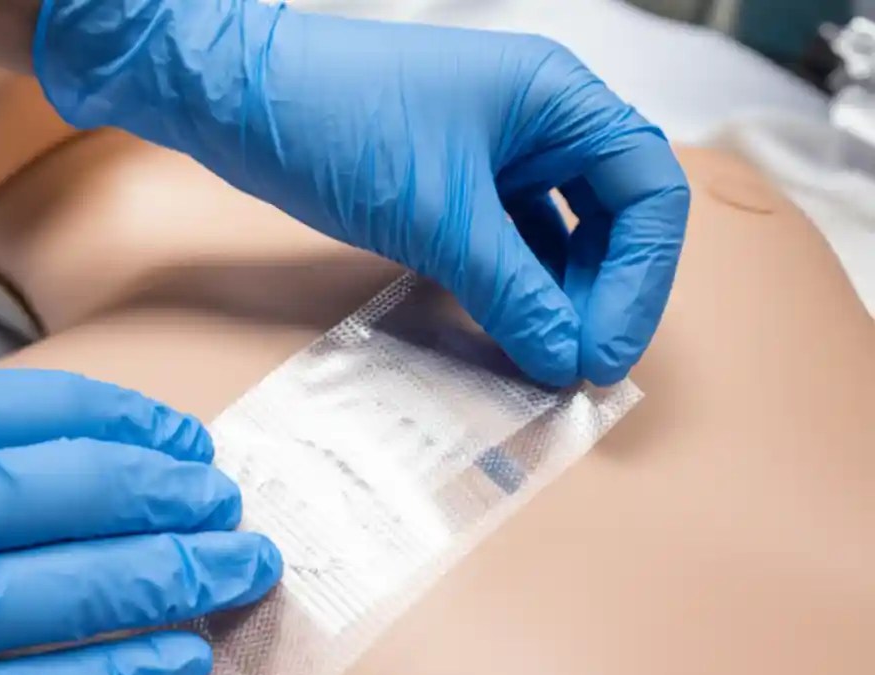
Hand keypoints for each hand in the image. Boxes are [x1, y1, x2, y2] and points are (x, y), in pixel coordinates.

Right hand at [0, 370, 280, 674]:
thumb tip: (72, 453)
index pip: (72, 414)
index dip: (147, 429)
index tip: (188, 443)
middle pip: (111, 498)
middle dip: (192, 505)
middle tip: (236, 510)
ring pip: (105, 595)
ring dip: (190, 581)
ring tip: (240, 569)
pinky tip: (178, 657)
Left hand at [34, 0, 690, 385]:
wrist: (237, 98)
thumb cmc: (334, 119)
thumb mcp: (435, 215)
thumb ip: (510, 290)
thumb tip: (564, 357)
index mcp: (556, 98)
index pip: (647, 189)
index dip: (643, 278)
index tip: (605, 349)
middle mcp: (540, 119)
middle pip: (615, 216)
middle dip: (607, 293)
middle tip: (581, 365)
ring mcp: (498, 151)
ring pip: (563, 234)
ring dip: (563, 296)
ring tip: (550, 359)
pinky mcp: (456, 182)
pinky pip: (511, 241)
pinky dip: (518, 287)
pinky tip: (513, 330)